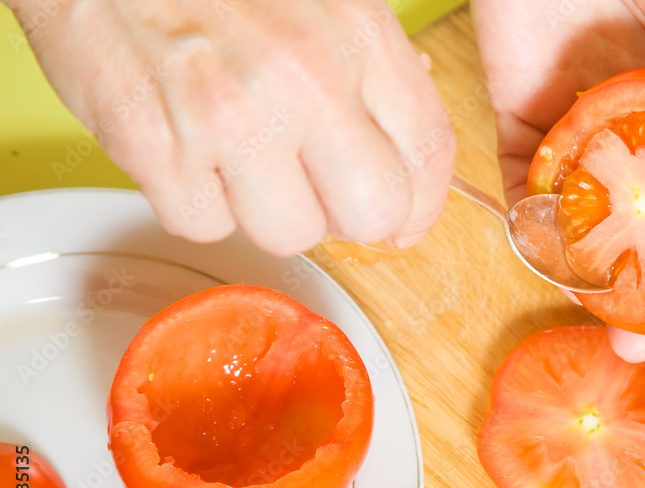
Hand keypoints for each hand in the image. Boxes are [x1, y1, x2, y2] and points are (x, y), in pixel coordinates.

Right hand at [6, 0, 454, 254]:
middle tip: (317, 185)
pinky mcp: (155, 145)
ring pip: (291, 236)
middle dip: (347, 215)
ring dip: (270, 211)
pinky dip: (198, 202)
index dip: (418, 206)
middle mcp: (303, 76)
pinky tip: (190, 150)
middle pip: (370, 215)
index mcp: (358, 32)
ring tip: (241, 155)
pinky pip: (206, 226)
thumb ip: (375, 72)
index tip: (401, 219)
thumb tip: (406, 155)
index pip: (427, 155)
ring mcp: (228, 114)